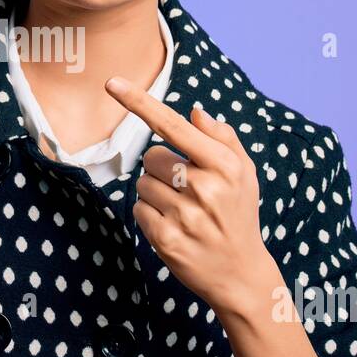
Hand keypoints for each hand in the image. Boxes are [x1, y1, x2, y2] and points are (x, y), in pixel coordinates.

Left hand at [104, 75, 281, 317]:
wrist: (241, 274)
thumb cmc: (238, 215)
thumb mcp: (245, 173)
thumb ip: (222, 139)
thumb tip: (195, 112)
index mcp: (224, 164)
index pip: (174, 125)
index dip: (140, 102)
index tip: (112, 82)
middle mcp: (205, 187)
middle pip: (151, 157)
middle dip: (162, 170)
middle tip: (186, 191)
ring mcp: (185, 215)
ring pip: (142, 184)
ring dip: (156, 194)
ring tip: (183, 212)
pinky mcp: (166, 239)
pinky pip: (138, 210)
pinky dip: (150, 216)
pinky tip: (174, 228)